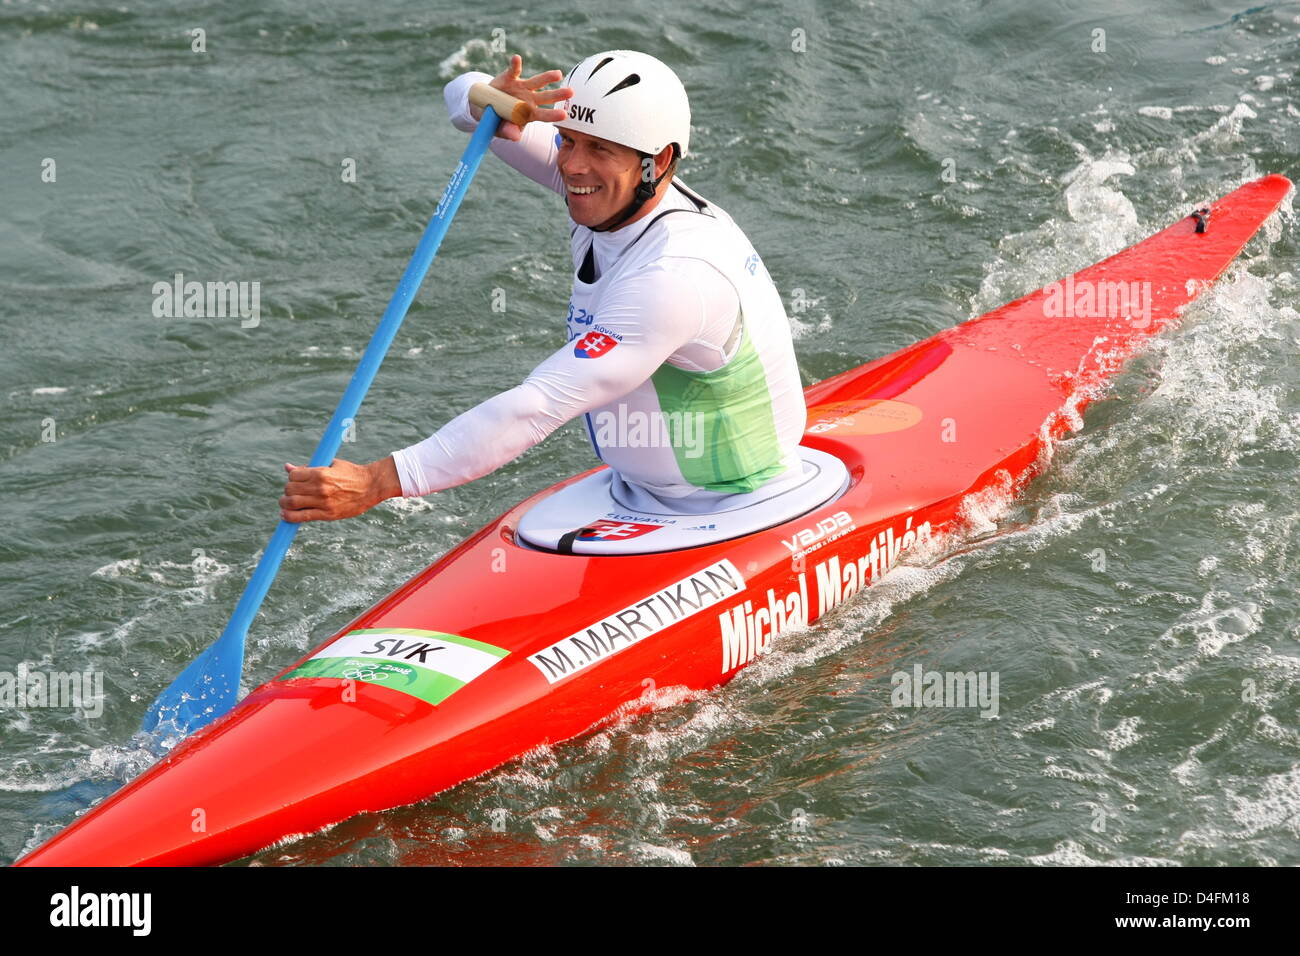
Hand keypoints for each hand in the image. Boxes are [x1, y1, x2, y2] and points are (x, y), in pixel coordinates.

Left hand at [279, 458, 400, 522]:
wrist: (372, 487)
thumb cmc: (351, 474)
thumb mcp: (331, 465)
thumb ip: (309, 467)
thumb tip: (287, 467)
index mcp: (321, 473)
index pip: (293, 475)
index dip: (291, 477)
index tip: (295, 480)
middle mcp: (320, 487)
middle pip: (290, 489)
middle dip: (287, 490)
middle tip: (291, 492)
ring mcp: (323, 502)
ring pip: (292, 503)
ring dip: (284, 503)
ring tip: (286, 503)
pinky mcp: (327, 514)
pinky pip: (301, 517)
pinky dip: (289, 517)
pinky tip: (285, 515)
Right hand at [471, 53, 572, 140]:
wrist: (485, 107)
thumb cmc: (497, 121)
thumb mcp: (501, 129)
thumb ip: (508, 132)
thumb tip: (515, 137)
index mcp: (530, 114)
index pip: (544, 115)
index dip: (553, 115)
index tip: (564, 115)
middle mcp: (529, 99)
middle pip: (546, 97)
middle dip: (558, 94)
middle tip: (571, 92)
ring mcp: (521, 87)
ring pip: (536, 81)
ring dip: (547, 77)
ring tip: (558, 74)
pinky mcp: (510, 78)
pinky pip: (513, 70)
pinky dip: (514, 64)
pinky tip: (516, 58)